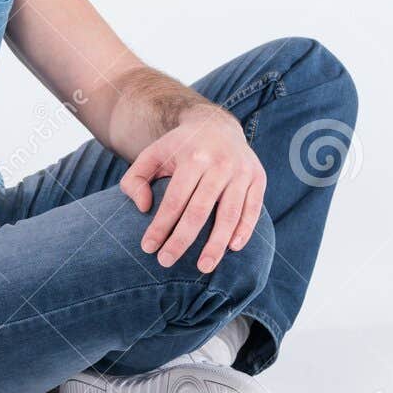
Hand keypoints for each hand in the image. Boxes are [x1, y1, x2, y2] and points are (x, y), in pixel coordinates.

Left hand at [119, 103, 265, 272]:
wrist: (216, 124)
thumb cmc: (179, 147)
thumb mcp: (152, 154)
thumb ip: (135, 179)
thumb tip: (143, 208)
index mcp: (192, 157)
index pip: (175, 199)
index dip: (161, 226)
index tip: (148, 248)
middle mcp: (220, 164)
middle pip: (200, 210)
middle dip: (182, 240)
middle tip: (166, 262)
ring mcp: (242, 171)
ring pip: (230, 214)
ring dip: (216, 244)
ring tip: (203, 267)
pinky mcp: (258, 178)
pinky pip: (252, 209)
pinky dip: (244, 230)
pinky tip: (232, 248)